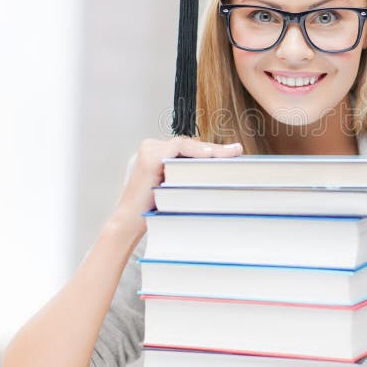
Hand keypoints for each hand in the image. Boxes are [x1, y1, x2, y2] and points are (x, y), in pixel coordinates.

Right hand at [112, 136, 242, 230]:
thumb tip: (219, 171)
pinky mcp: (150, 156)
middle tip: (236, 151)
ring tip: (229, 153)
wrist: (130, 222)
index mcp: (158, 153)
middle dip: (214, 149)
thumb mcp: (175, 187)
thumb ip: (189, 175)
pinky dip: (195, 150)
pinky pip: (178, 147)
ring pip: (186, 144)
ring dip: (209, 149)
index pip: (189, 148)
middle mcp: (152, 148)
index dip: (211, 150)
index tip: (233, 152)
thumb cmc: (153, 208)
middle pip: (190, 145)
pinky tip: (209, 155)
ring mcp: (150, 150)